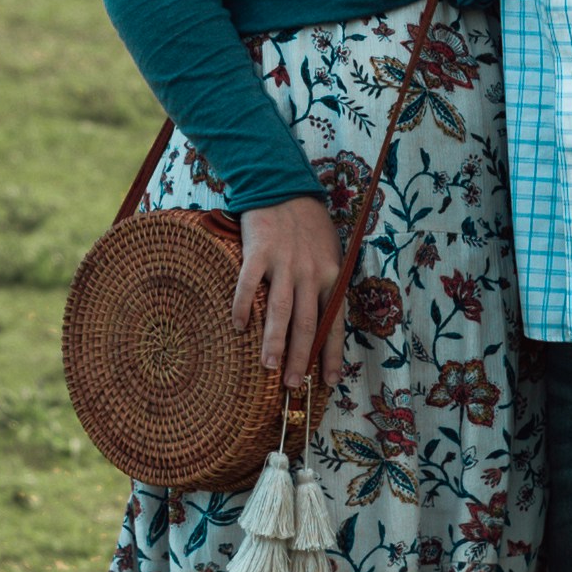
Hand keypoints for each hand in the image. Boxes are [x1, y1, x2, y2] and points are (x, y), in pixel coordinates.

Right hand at [235, 196, 346, 394]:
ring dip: (275, 341)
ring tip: (269, 366)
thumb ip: (327, 284)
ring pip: (281, 310)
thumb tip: (323, 323)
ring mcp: (284, 263)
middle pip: (307, 323)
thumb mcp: (330, 253)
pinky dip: (243, 306)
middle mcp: (311, 273)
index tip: (330, 381)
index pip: (333, 322)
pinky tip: (238, 326)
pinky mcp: (259, 251)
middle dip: (301, 357)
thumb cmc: (308, 225)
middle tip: (293, 385)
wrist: (284, 186)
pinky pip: (249, 284)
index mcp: (331, 276)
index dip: (332, 353)